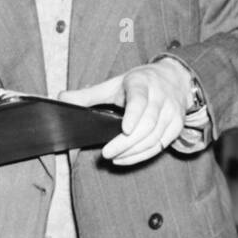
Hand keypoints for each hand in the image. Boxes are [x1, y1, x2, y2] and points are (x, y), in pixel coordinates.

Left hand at [59, 62, 191, 165]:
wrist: (174, 78)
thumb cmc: (140, 83)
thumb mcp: (114, 84)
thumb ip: (88, 94)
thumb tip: (61, 99)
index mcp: (142, 82)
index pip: (140, 99)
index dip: (134, 114)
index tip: (125, 129)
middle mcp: (160, 97)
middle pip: (147, 124)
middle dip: (127, 142)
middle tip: (107, 153)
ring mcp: (171, 112)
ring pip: (154, 137)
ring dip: (133, 151)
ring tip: (114, 158)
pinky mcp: (177, 126)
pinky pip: (160, 145)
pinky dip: (142, 155)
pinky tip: (126, 159)